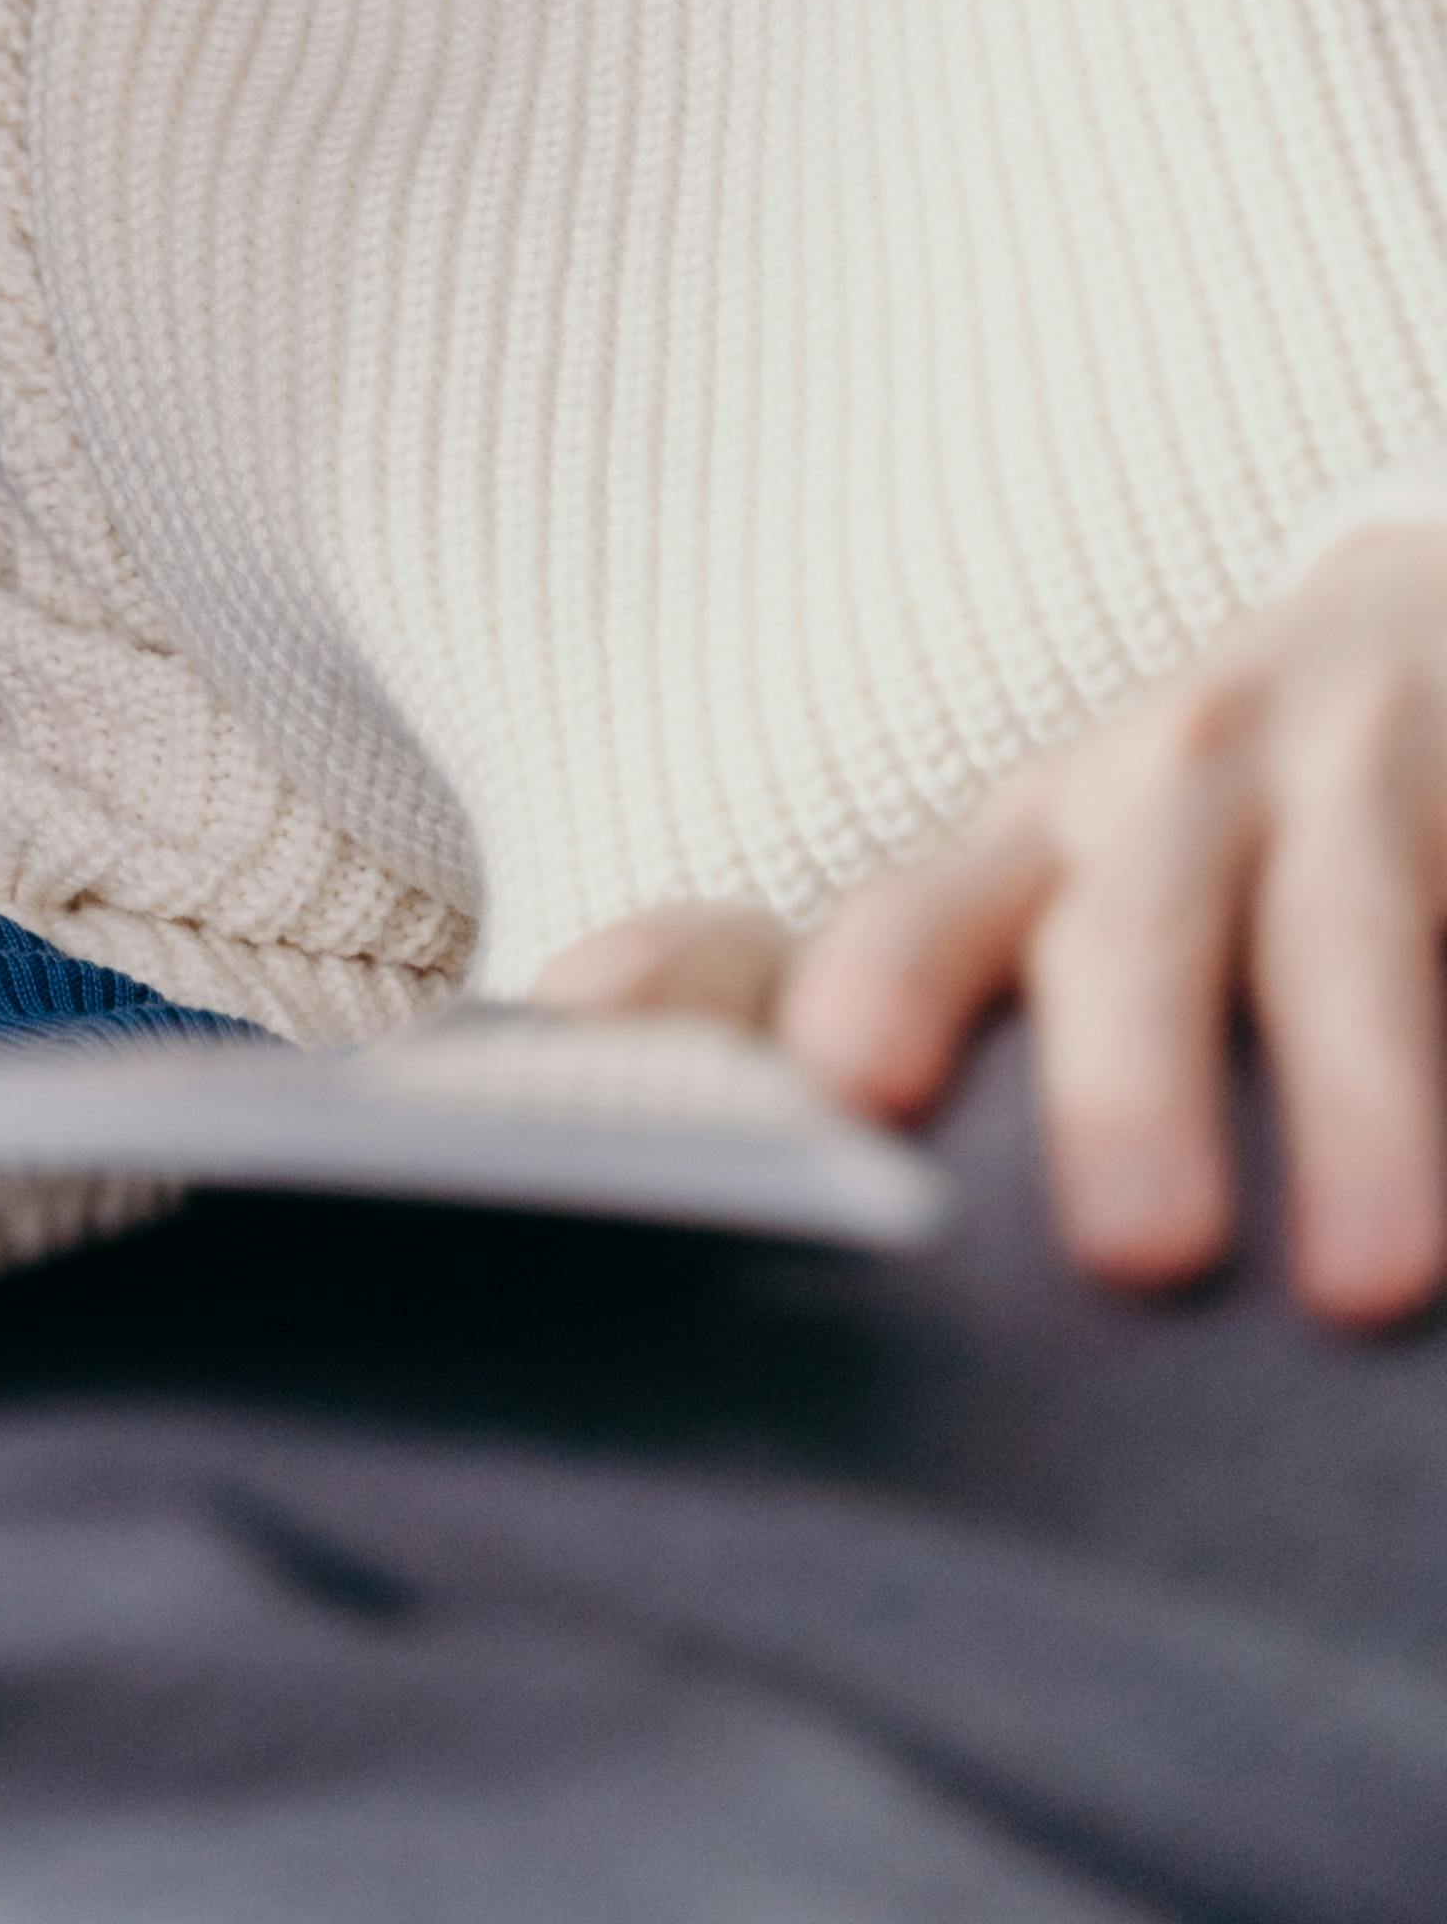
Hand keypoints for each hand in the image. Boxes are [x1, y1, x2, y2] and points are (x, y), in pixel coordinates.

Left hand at [536, 521, 1446, 1321]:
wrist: (1421, 647)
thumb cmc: (1172, 840)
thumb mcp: (1014, 901)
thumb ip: (794, 982)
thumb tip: (562, 1029)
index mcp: (1016, 858)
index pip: (906, 923)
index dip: (872, 992)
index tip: (841, 1083)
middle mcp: (1155, 802)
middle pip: (1121, 931)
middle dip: (1121, 1082)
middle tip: (1136, 1254)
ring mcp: (1331, 788)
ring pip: (1336, 932)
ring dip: (1355, 1096)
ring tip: (1368, 1277)